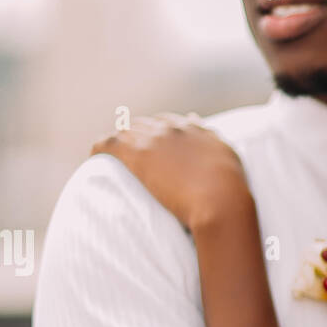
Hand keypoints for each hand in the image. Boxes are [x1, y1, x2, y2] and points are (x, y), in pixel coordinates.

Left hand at [91, 114, 252, 232]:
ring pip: (127, 131)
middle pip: (149, 124)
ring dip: (119, 143)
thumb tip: (210, 142)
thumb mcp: (231, 168)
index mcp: (200, 132)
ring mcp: (157, 138)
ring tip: (108, 157)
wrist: (222, 202)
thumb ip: (218, 152)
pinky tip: (95, 157)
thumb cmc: (232, 197)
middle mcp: (177, 129)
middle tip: (130, 156)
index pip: (174, 123)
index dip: (163, 135)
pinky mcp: (139, 152)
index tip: (156, 149)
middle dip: (139, 137)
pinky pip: (110, 143)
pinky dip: (101, 149)